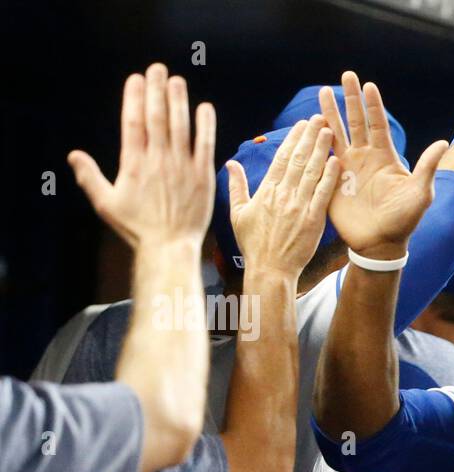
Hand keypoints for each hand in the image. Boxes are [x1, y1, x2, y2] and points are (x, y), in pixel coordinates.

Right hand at [68, 63, 215, 250]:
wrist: (169, 247)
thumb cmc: (137, 228)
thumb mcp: (106, 203)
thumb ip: (89, 177)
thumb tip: (74, 155)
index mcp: (133, 163)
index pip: (133, 121)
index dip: (134, 97)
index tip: (136, 79)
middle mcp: (158, 159)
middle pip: (157, 117)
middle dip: (156, 90)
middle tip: (157, 69)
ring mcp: (182, 166)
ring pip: (181, 125)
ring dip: (179, 100)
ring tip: (177, 81)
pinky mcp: (203, 176)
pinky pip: (205, 144)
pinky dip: (206, 125)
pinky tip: (205, 108)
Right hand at [225, 116, 339, 279]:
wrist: (270, 270)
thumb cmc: (253, 244)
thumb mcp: (237, 213)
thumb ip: (236, 186)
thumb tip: (231, 163)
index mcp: (266, 190)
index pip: (281, 158)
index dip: (292, 139)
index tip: (301, 124)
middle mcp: (283, 194)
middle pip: (298, 159)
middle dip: (309, 136)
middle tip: (320, 118)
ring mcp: (299, 206)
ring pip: (312, 171)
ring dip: (321, 149)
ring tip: (330, 130)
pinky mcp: (314, 220)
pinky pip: (323, 194)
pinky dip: (330, 176)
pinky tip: (338, 161)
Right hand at [319, 72, 449, 259]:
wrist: (380, 244)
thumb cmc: (404, 221)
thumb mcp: (420, 193)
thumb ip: (427, 167)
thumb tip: (443, 143)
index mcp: (385, 157)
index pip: (378, 125)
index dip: (373, 105)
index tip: (369, 85)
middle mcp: (366, 158)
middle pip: (356, 122)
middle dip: (351, 99)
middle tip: (347, 75)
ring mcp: (348, 168)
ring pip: (337, 134)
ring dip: (330, 113)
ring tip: (322, 91)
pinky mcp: (332, 181)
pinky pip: (323, 156)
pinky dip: (317, 140)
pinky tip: (310, 124)